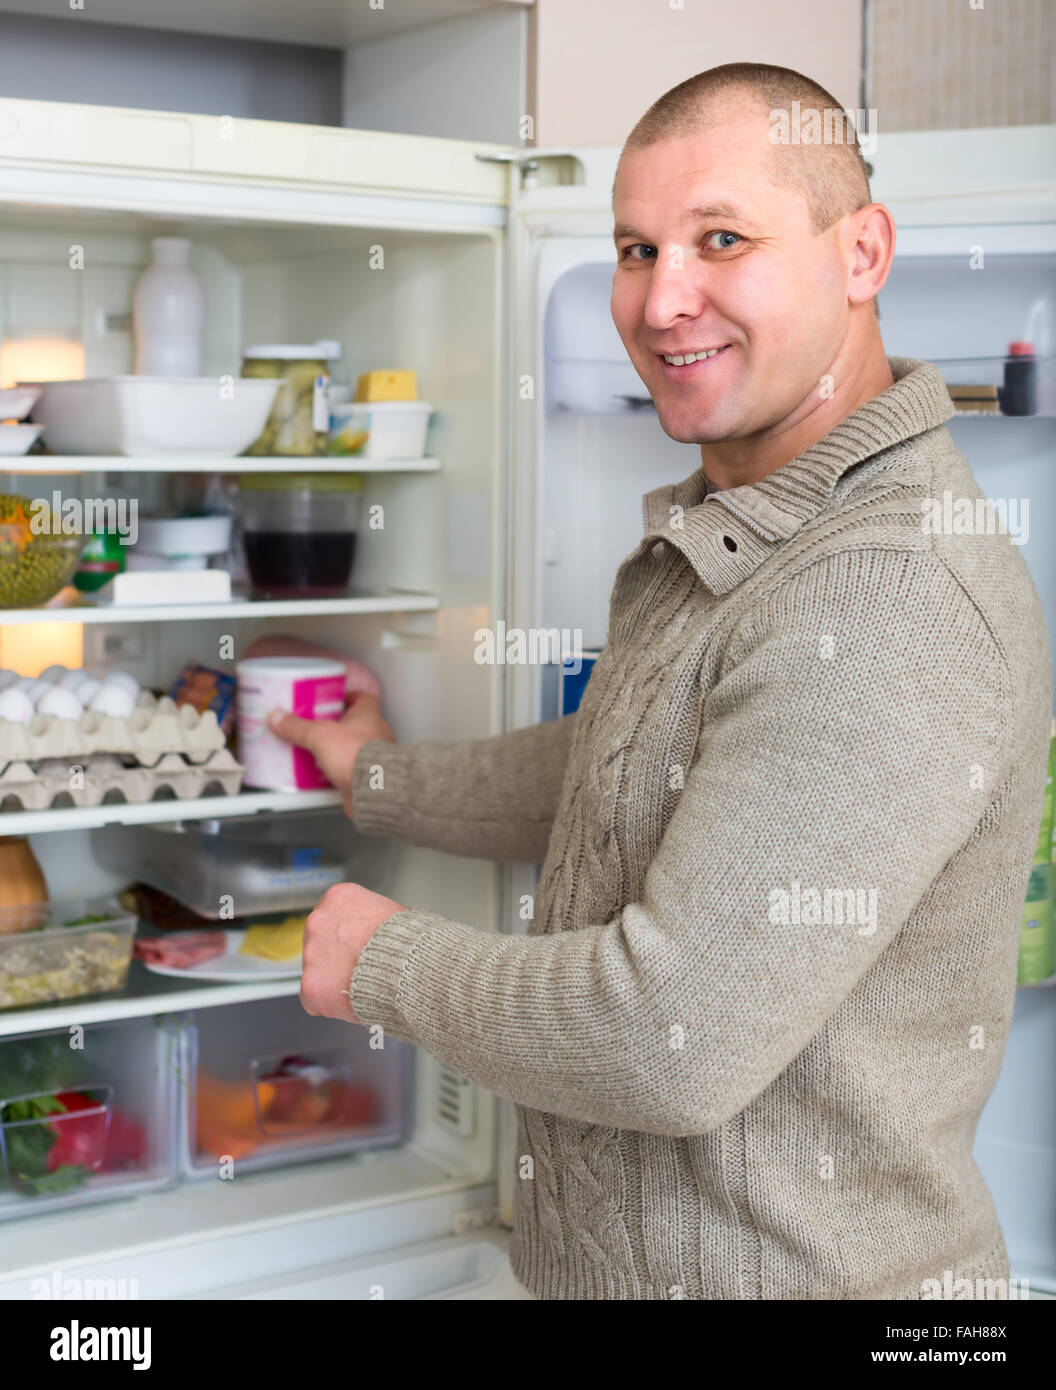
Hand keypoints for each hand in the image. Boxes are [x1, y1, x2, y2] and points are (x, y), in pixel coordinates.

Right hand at [268, 692, 395, 816]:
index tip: (330, 698)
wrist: (374, 791)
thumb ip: (298, 727)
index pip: (362, 698)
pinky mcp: (366, 778)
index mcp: (368, 716)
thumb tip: (279, 718)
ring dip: (333, 751)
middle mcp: (374, 735)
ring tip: (310, 751)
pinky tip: (317, 776)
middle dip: (333, 726)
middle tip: (312, 726)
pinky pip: (346, 772)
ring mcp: (372, 758)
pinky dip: (333, 773)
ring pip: (349, 749)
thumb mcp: (321, 735)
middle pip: (353, 725)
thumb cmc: (360, 756)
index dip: (346, 696)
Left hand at [300, 882, 407, 1024]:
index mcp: (338, 898)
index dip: (345, 937)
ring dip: (333, 980)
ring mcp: (311, 953)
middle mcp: (318, 921)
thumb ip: (371, 920)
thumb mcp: (392, 913)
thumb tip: (373, 931)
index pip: (331, 917)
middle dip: (334, 958)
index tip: (354, 947)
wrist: (410, 968)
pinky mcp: (310, 984)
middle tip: (358, 969)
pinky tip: (352, 999)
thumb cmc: (409, 943)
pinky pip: (313, 999)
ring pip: (315, 972)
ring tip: (362, 984)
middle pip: (318, 943)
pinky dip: (330, 1004)